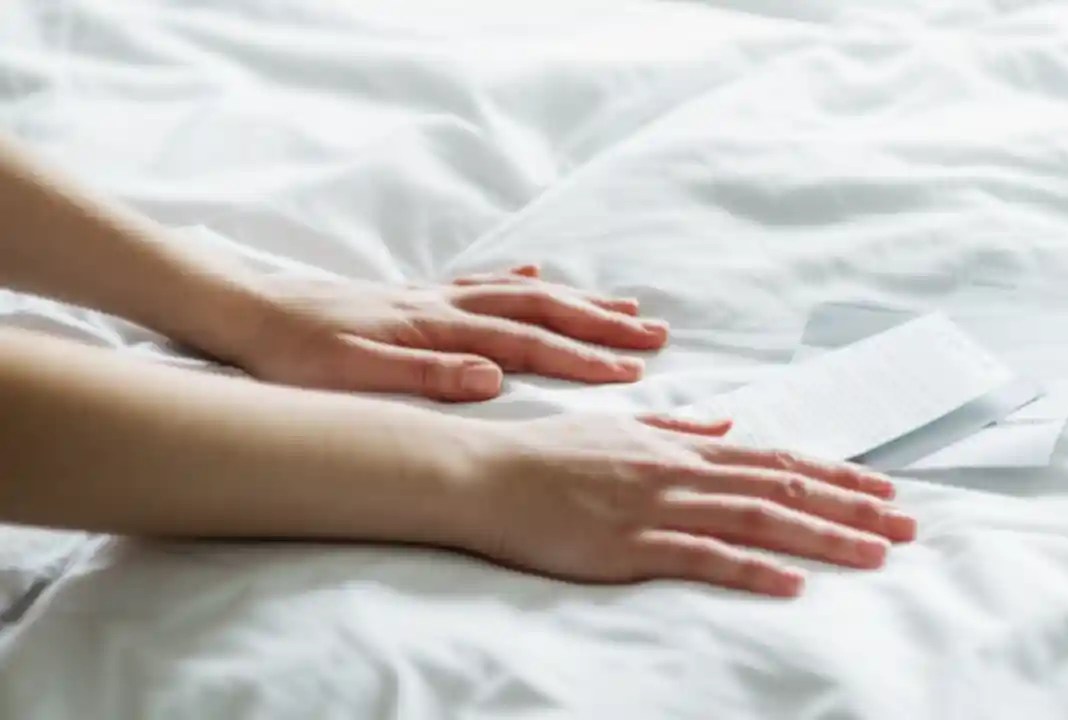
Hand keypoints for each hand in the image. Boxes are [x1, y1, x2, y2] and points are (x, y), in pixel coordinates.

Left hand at [214, 264, 667, 401]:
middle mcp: (446, 305)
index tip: (632, 374)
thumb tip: (494, 378)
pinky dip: (520, 282)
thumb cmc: (297, 355)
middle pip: (542, 310)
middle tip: (655, 335)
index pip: (526, 345)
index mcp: (437, 329)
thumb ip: (426, 376)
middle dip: (602, 324)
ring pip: (523, 294)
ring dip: (577, 301)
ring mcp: (435, 296)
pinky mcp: (418, 296)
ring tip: (625, 307)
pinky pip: (484, 283)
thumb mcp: (353, 376)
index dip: (582, 359)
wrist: (249, 311)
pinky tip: (537, 277)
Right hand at [450, 414, 915, 596]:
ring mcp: (658, 507)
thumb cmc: (547, 453)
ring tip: (878, 551)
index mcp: (681, 447)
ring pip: (758, 518)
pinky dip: (752, 568)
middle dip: (851, 505)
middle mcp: (681, 471)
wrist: (486, 474)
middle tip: (909, 523)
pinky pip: (702, 557)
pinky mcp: (631, 545)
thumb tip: (724, 425)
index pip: (775, 458)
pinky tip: (793, 582)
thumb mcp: (620, 429)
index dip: (835, 475)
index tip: (883, 488)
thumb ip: (677, 427)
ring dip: (823, 535)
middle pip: (783, 486)